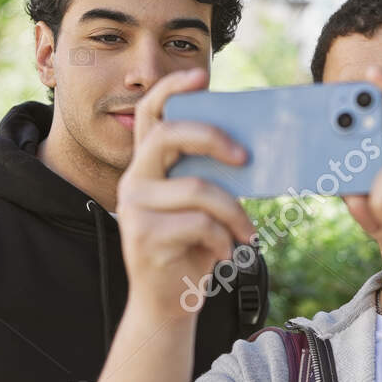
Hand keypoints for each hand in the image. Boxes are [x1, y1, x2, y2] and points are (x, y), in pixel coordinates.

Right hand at [117, 68, 257, 321]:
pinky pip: (200, 224)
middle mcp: (133, 182)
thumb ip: (209, 177)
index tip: (200, 76)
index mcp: (147, 167)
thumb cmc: (190, 251)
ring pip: (198, 189)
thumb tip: (246, 149)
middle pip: (168, 137)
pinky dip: (224, 239)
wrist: (167, 305)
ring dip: (234, 212)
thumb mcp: (201, 208)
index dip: (171, 89)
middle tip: (246, 157)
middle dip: (213, 138)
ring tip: (247, 233)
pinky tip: (226, 254)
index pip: (149, 115)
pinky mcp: (144, 238)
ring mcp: (135, 209)